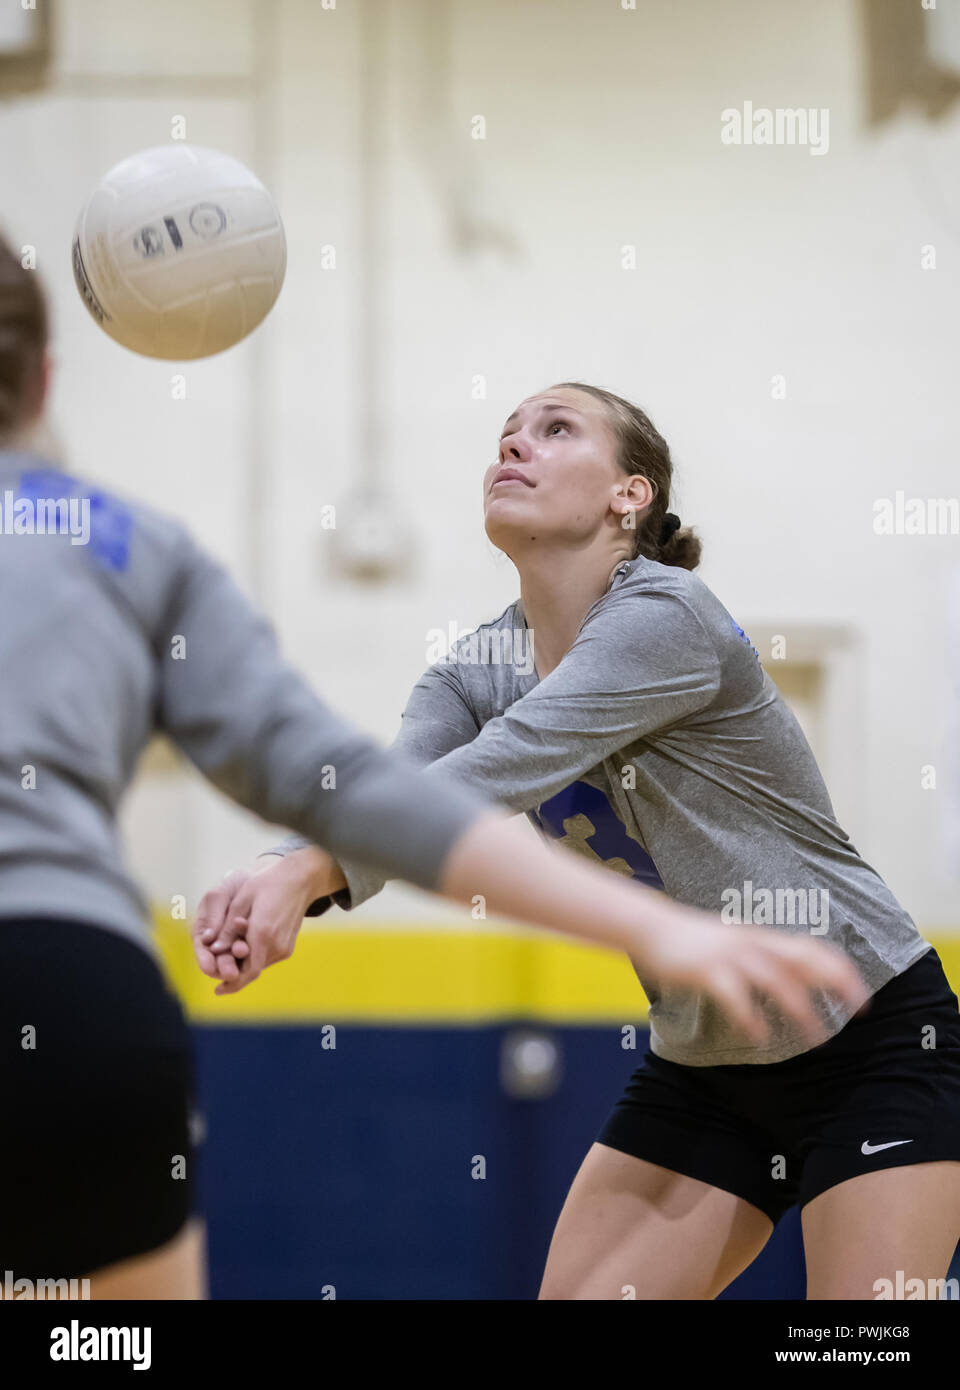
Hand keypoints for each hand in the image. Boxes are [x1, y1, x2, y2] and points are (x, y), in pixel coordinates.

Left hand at [192, 848, 342, 993]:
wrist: (300, 879)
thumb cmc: (267, 884)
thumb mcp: (242, 901)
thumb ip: (228, 928)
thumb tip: (215, 948)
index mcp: (263, 933)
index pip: (248, 971)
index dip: (232, 984)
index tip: (217, 990)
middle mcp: (277, 945)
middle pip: (252, 972)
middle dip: (234, 975)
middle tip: (217, 976)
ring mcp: (284, 947)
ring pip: (259, 966)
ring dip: (243, 965)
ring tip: (228, 955)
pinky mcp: (288, 947)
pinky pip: (266, 959)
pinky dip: (253, 958)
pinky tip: (243, 947)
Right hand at [640, 910, 870, 1047]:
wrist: (651, 927)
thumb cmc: (694, 941)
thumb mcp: (736, 945)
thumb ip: (762, 959)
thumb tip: (793, 981)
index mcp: (763, 938)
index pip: (814, 949)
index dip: (843, 972)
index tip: (862, 999)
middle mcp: (753, 943)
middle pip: (807, 959)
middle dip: (838, 985)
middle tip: (859, 1013)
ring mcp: (731, 955)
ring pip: (778, 980)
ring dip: (802, 1010)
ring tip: (817, 1039)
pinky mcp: (707, 970)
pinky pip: (736, 996)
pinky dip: (751, 1017)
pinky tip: (760, 1036)